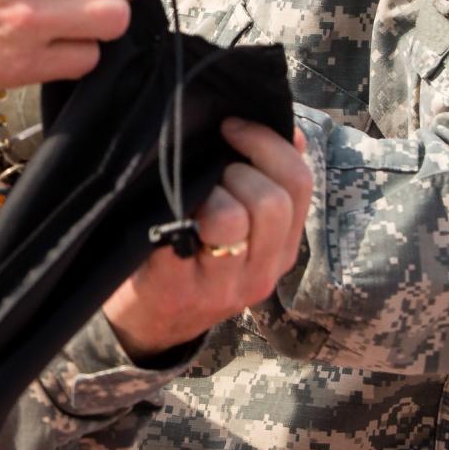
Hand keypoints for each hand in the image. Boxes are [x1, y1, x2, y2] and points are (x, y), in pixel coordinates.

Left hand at [102, 121, 313, 361]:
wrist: (149, 322)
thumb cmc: (194, 256)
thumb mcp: (242, 226)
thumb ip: (266, 182)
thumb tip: (291, 133)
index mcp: (283, 249)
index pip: (299, 184)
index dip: (267, 143)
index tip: (231, 127)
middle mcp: (262, 271)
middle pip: (271, 200)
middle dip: (237, 167)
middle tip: (210, 168)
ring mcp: (223, 286)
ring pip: (231, 217)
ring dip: (208, 192)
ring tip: (191, 196)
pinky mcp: (179, 289)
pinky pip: (183, 235)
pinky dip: (174, 212)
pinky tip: (166, 211)